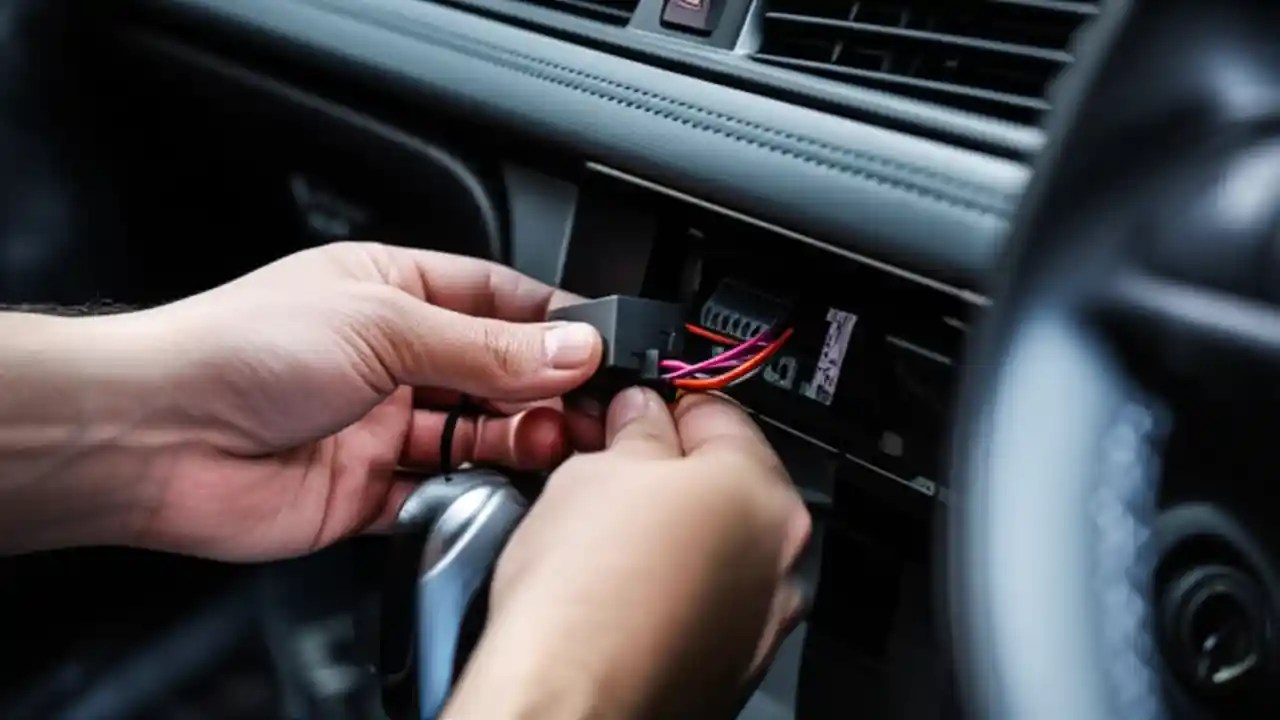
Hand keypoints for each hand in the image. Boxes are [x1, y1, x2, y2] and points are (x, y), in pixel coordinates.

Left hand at [0, 242, 603, 558]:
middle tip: (592, 409)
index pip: (498, 299)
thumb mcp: (383, 326)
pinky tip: (498, 489)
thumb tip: (570, 346)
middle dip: (547, 390)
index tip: (603, 346)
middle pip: (497, 373)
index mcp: (394, 291)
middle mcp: (392, 358)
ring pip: (478, 438)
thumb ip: (485, 347)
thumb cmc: (239, 350)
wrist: (153, 438)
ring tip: (549, 446)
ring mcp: (380, 426)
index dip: (554, 321)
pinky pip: (441, 496)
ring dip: (520, 443)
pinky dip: (474, 497)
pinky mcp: (367, 492)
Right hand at [447, 388, 811, 718]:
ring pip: (717, 548)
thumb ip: (636, 429)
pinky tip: (620, 596)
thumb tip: (642, 416)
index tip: (629, 409)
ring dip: (673, 535)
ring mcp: (762, 621)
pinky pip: (706, 605)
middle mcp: (781, 560)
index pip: (718, 413)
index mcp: (762, 495)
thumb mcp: (596, 470)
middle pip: (725, 484)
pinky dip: (673, 592)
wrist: (567, 705)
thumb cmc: (583, 597)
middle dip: (668, 471)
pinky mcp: (732, 668)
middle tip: (606, 472)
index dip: (662, 403)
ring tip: (605, 542)